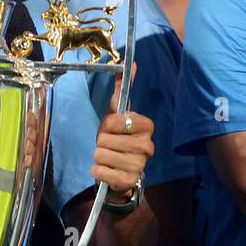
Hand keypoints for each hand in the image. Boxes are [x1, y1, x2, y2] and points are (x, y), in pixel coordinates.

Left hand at [92, 68, 153, 201]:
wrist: (119, 175)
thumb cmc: (115, 142)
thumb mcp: (116, 116)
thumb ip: (121, 92)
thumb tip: (131, 64)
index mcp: (147, 126)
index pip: (116, 119)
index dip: (107, 125)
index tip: (112, 130)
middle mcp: (148, 146)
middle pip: (105, 138)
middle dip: (101, 143)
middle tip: (109, 147)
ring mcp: (140, 165)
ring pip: (101, 154)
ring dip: (98, 158)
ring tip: (108, 159)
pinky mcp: (129, 182)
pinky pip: (100, 171)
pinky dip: (97, 172)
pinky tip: (106, 172)